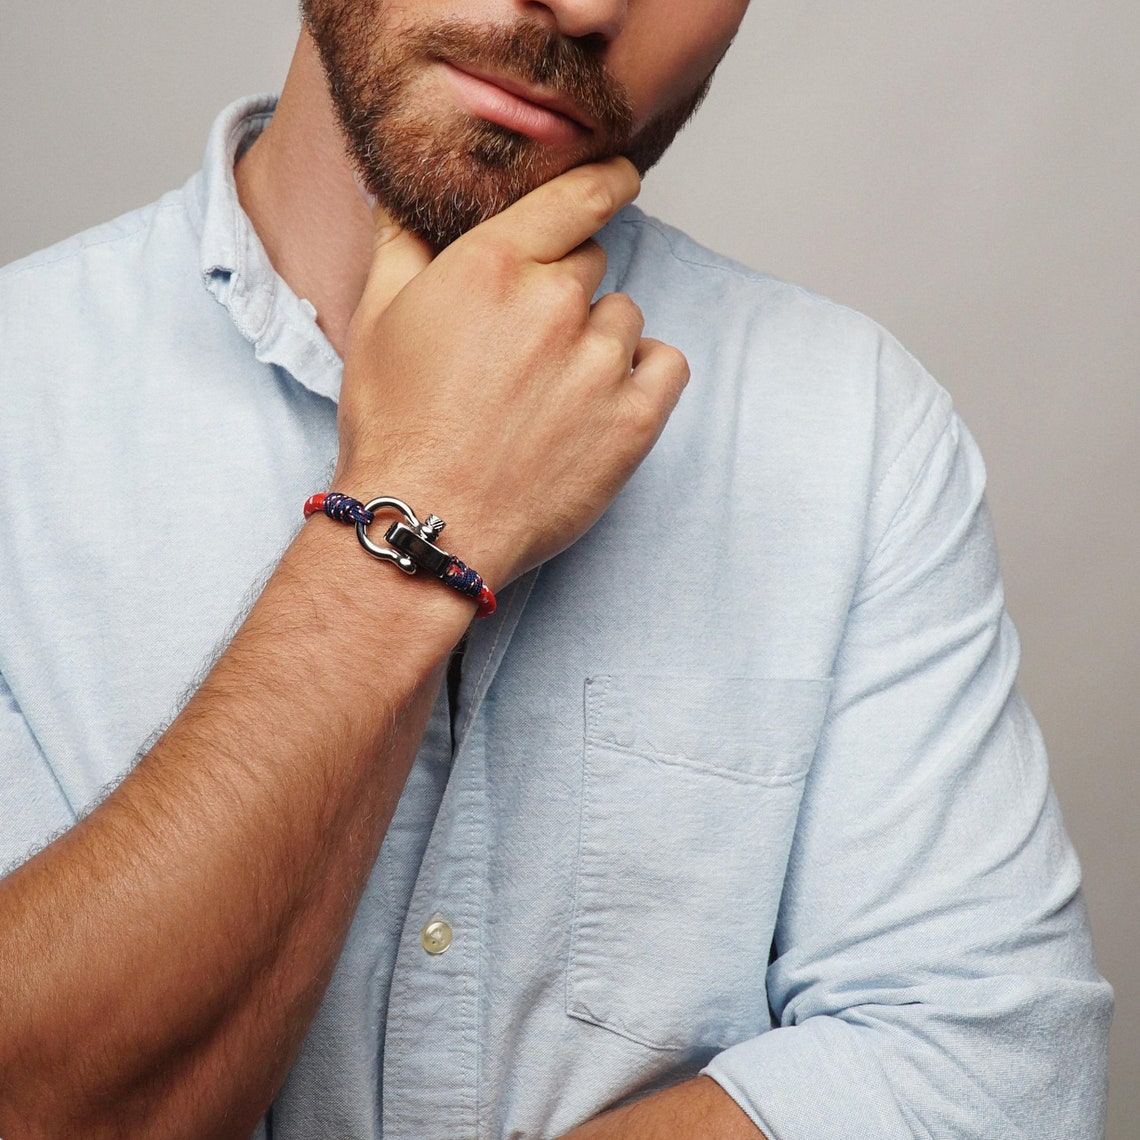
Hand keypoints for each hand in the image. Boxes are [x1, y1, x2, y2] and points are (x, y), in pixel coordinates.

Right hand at [332, 157, 689, 589]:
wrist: (426, 521)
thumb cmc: (396, 429)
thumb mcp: (377, 322)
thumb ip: (400, 247)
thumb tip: (403, 201)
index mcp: (493, 266)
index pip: (576, 196)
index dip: (606, 181)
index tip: (620, 178)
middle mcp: (554, 303)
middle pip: (591, 265)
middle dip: (565, 292)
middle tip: (528, 346)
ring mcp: (600, 363)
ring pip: (624, 318)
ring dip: (598, 341)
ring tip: (553, 390)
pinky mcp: (632, 420)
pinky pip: (666, 364)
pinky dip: (645, 374)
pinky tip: (606, 399)